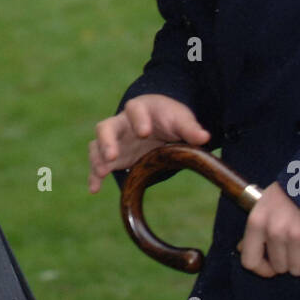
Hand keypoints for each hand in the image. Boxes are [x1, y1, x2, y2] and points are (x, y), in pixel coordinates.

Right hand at [88, 93, 209, 193]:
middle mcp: (121, 123)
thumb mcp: (181, 120)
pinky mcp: (112, 157)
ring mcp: (114, 140)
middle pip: (105, 127)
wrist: (158, 121)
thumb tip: (205, 137)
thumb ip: (191, 129)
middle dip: (107, 141)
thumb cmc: (169, 118)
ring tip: (101, 172)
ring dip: (97, 159)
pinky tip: (94, 189)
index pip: (134, 110)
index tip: (144, 132)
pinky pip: (98, 164)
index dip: (138, 120)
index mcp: (140, 109)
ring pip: (97, 145)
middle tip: (112, 155)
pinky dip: (94, 176)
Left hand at [237, 182, 299, 282]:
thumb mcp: (265, 203)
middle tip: (294, 249)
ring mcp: (295, 237)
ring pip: (296, 270)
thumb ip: (255, 227)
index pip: (250, 261)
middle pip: (278, 267)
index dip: (261, 269)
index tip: (270, 268)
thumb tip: (241, 248)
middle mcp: (274, 231)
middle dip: (286, 262)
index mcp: (257, 222)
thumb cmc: (291, 192)